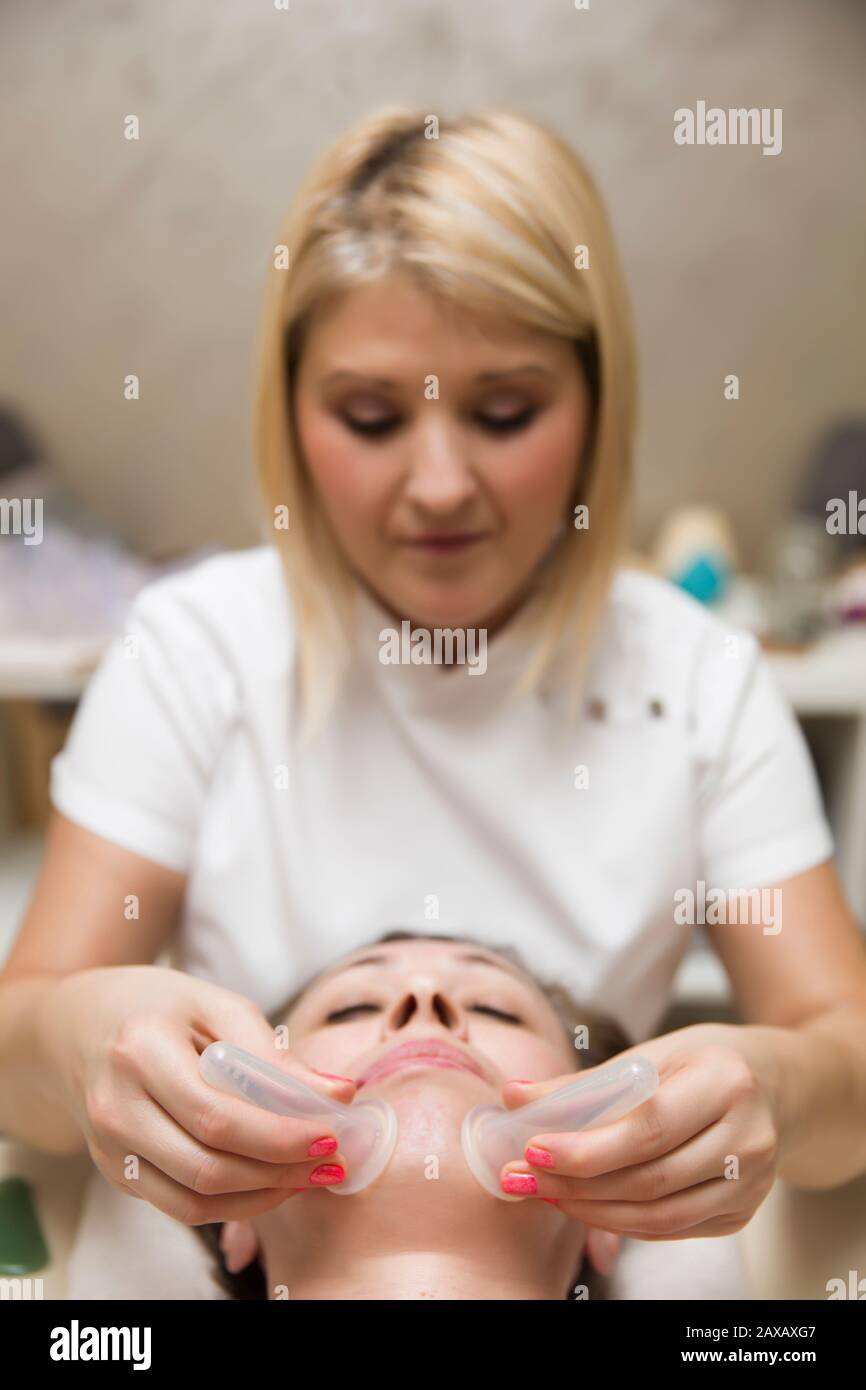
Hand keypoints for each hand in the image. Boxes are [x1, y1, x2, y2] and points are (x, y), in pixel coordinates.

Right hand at [37, 965, 355, 1223]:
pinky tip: (273, 1181)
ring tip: (312, 1175)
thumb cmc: (155, 1006)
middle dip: (281, 1170)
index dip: (280, 1134)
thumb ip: (272, 1052)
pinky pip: (182, 1207)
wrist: (75, 1025)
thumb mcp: (214, 1005)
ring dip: (265, 1195)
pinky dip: (236, 1202)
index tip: (332, 1129)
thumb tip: (336, 1093)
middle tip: (331, 1159)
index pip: (217, 1115)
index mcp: (140, 1051)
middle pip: (208, 1166)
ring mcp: (111, 1149)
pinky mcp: (117, 1173)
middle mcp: (116, 1108)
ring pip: (196, 1199)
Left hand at [498, 1022, 780, 1238]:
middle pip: (650, 1179)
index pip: (647, 1129)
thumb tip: (516, 1099)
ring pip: (659, 1215)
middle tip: (521, 1176)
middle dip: (576, 1183)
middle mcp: (748, 1139)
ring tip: (543, 1191)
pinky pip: (671, 1228)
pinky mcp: (742, 1213)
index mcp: (726, 1083)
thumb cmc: (703, 1062)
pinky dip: (621, 1222)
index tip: (532, 1148)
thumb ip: (585, 1084)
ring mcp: (751, 1184)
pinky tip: (583, 1204)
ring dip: (591, 1210)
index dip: (586, 1148)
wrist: (775, 1085)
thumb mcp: (652, 1054)